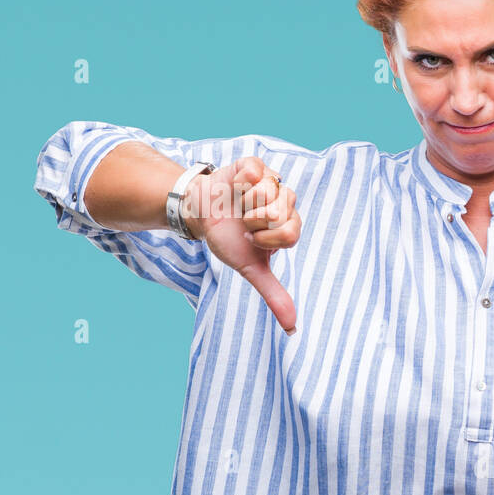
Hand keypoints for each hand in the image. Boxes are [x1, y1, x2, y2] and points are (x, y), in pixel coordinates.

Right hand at [182, 156, 300, 333]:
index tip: (253, 239)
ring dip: (245, 203)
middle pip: (280, 212)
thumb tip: (292, 329)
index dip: (267, 239)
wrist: (201, 216)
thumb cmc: (229, 240)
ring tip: (238, 205)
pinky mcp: (255, 165)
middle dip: (254, 221)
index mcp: (289, 226)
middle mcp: (286, 202)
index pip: (291, 234)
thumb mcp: (250, 268)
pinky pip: (256, 171)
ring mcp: (272, 181)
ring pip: (269, 190)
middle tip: (244, 221)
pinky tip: (235, 188)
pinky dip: (240, 183)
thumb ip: (273, 294)